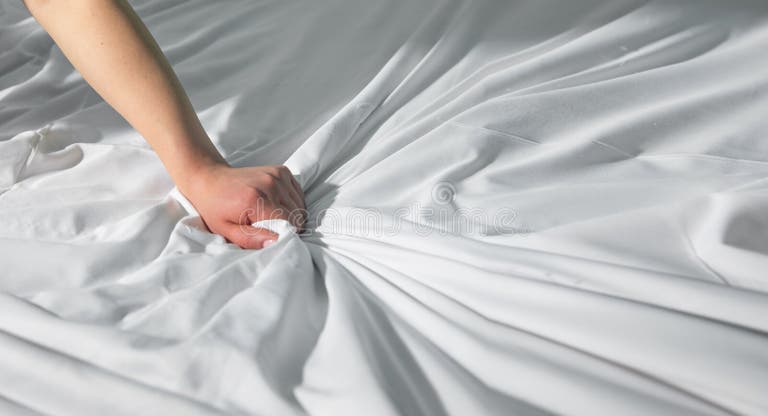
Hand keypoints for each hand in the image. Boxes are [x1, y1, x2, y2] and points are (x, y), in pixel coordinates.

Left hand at [180, 163, 305, 248]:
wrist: (209, 180)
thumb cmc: (216, 208)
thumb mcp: (227, 230)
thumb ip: (251, 238)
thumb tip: (275, 242)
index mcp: (255, 200)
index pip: (289, 221)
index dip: (285, 233)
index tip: (273, 236)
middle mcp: (269, 184)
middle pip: (296, 213)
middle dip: (288, 224)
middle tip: (269, 227)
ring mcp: (276, 175)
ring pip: (299, 204)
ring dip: (291, 213)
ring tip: (272, 215)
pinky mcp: (280, 171)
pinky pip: (298, 192)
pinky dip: (292, 201)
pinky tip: (277, 204)